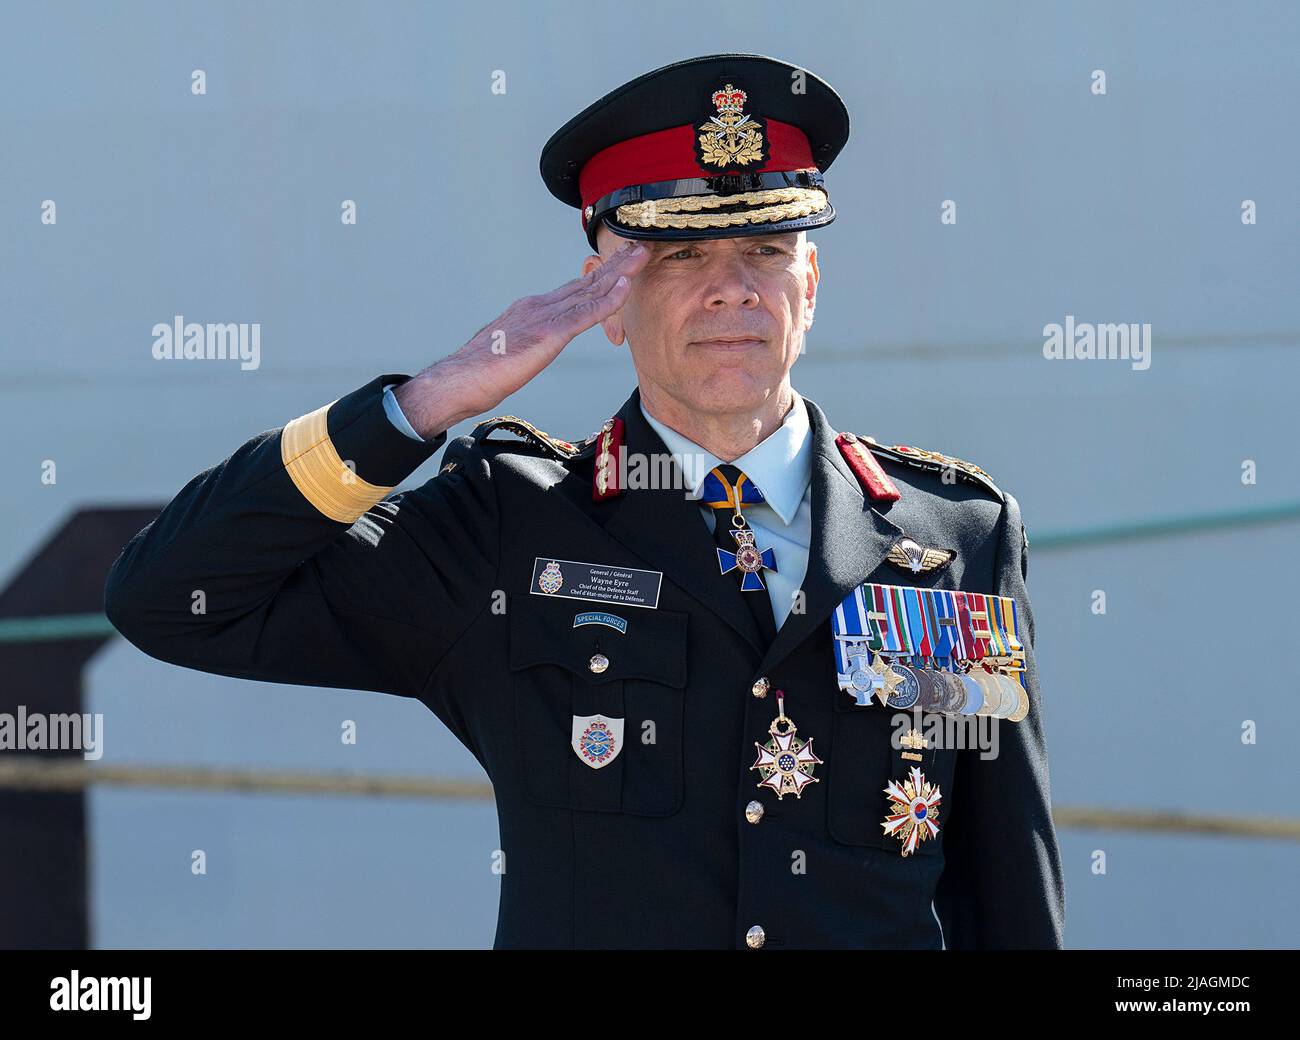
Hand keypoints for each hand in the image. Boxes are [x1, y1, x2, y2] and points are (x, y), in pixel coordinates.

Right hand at [395, 241, 649, 437]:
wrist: (459, 380)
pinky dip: (607, 299)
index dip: (601, 276)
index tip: (622, 264)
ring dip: (618, 273)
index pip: (574, 290)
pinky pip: (585, 314)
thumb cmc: (480, 373)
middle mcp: (539, 307)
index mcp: (531, 310)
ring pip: (589, 291)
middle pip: (585, 282)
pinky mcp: (548, 334)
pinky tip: (624, 287)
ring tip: (640, 256)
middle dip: (615, 266)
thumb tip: (539, 345)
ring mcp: (544, 318)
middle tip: (639, 248)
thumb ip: (530, 342)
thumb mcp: (513, 352)